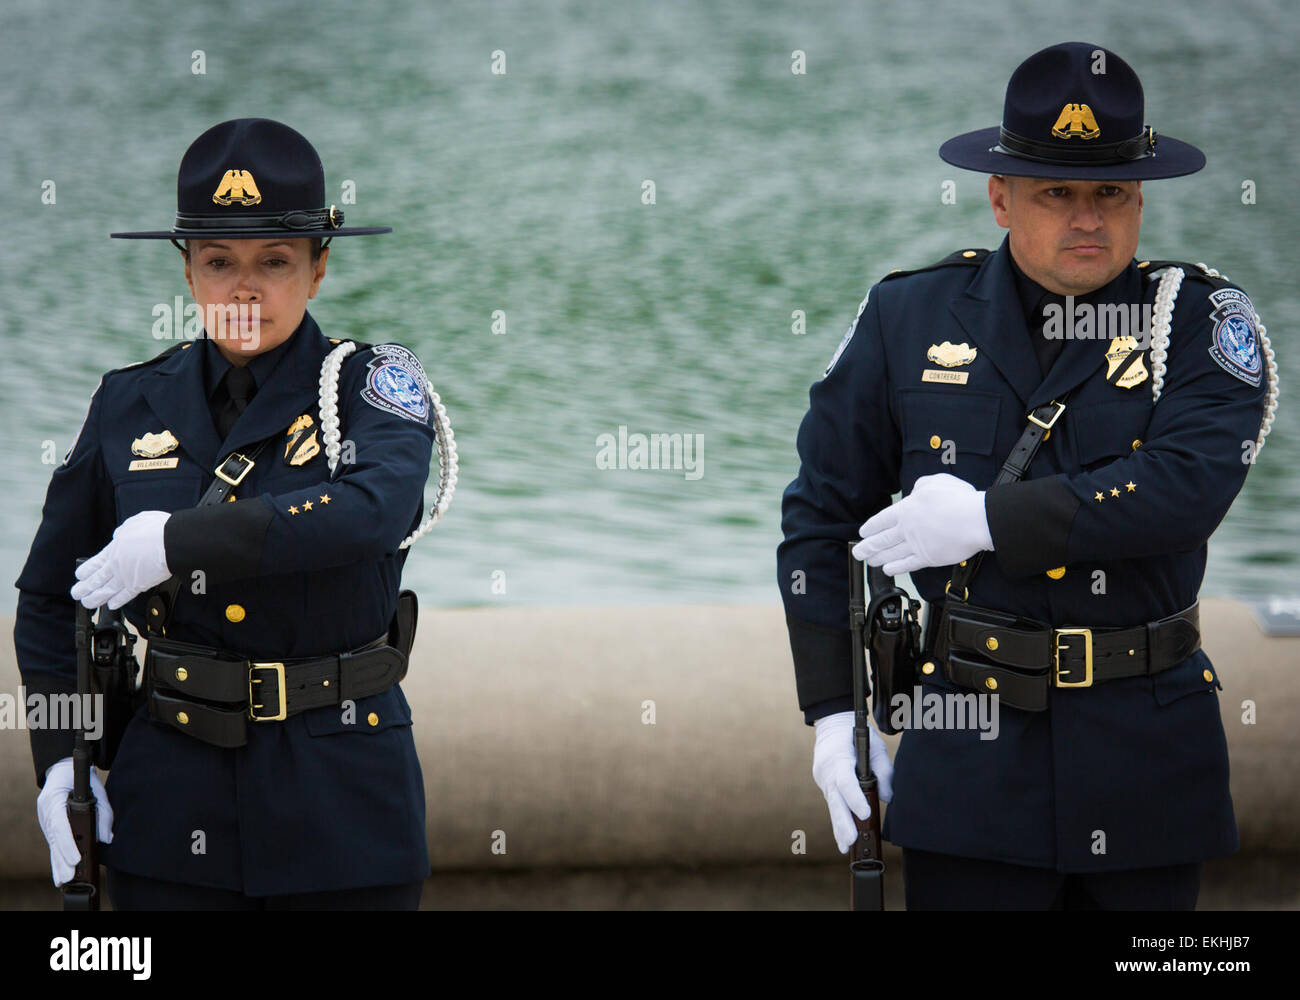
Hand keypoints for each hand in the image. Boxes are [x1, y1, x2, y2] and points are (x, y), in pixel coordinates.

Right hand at [36, 758, 113, 886]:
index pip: (60, 825)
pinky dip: (58, 859)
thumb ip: (103, 813)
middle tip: (70, 876)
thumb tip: (107, 838)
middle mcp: (47, 812)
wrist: (65, 769)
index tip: (76, 858)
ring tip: (65, 880)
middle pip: (55, 839)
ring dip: (59, 864)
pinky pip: (54, 844)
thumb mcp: (96, 789)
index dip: (68, 844)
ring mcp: (46, 820)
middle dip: (63, 859)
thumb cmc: (82, 777)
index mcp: (54, 799)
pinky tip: (61, 874)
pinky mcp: (50, 826)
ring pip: (52, 845)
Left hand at [71, 510, 171, 608]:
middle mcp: (117, 565)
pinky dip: (118, 601)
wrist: (172, 542)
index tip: (80, 576)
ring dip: (96, 598)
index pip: (94, 564)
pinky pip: (126, 596)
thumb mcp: (134, 523)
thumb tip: (119, 536)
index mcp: (114, 549)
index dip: (85, 571)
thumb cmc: (156, 530)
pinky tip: (112, 605)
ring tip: (88, 603)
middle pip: (96, 580)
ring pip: (107, 591)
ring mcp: (127, 577)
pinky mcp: (140, 585)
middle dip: (85, 588)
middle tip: (77, 593)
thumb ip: (123, 532)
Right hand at [812, 711, 893, 853]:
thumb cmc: (855, 735)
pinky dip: (838, 820)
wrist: (831, 725)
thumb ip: (883, 771)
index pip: (845, 782)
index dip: (855, 799)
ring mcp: (822, 779)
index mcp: (839, 758)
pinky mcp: (824, 785)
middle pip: (835, 800)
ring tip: (846, 847)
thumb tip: (887, 798)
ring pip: (831, 806)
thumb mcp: (875, 746)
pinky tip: (843, 839)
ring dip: (839, 827)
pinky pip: (832, 803)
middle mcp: (827, 771)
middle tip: (850, 840)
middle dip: (843, 822)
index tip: (864, 814)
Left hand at [853, 473, 992, 574]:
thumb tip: (914, 493)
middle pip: (882, 539)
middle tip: (858, 552)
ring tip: (869, 561)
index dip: (871, 527)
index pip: (882, 519)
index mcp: (907, 509)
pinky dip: (896, 568)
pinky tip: (888, 570)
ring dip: (878, 558)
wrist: (976, 520)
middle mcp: (908, 529)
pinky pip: (908, 564)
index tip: (863, 532)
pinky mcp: (929, 558)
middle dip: (868, 546)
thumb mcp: (934, 482)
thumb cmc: (959, 499)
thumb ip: (919, 487)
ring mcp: (917, 544)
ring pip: (892, 553)